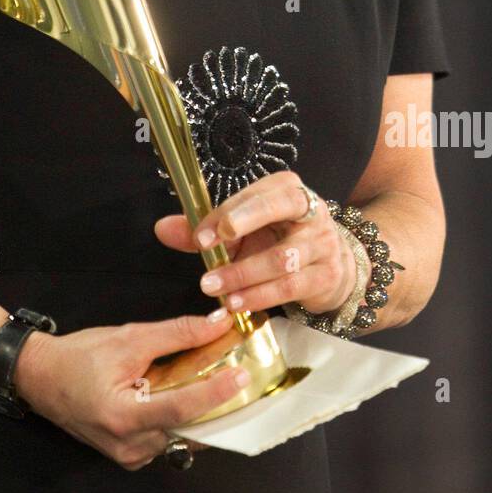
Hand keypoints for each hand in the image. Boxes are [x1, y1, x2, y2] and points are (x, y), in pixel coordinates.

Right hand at [14, 311, 248, 468]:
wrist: (41, 378)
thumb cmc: (79, 356)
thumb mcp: (128, 337)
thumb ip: (176, 333)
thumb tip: (217, 324)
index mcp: (123, 416)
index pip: (181, 408)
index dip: (215, 392)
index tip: (243, 375)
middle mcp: (129, 445)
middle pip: (188, 428)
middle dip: (218, 404)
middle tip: (242, 376)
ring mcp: (130, 456)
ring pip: (182, 437)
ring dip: (204, 412)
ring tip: (223, 382)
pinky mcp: (131, 456)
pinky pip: (169, 440)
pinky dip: (185, 419)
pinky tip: (194, 395)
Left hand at [154, 170, 356, 317]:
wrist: (329, 266)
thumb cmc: (278, 241)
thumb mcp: (242, 232)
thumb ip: (205, 229)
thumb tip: (162, 228)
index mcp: (286, 188)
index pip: (254, 193)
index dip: (224, 212)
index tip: (198, 236)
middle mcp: (310, 209)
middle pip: (277, 207)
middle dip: (241, 224)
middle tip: (206, 248)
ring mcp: (322, 242)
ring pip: (281, 258)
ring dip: (243, 275)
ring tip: (214, 288)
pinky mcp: (326, 275)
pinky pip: (291, 287)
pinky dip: (260, 297)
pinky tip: (237, 304)